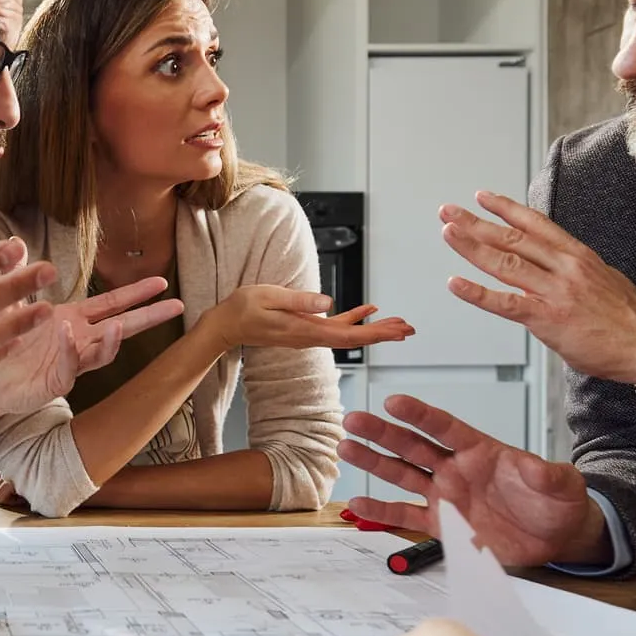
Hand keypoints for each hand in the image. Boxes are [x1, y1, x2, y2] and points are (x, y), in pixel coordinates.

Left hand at [0, 275, 183, 418]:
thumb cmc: (3, 343)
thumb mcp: (9, 303)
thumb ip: (17, 275)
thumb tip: (15, 243)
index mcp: (74, 320)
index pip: (112, 303)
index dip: (136, 293)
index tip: (161, 281)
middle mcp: (78, 341)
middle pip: (121, 327)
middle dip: (149, 316)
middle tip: (176, 305)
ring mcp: (70, 363)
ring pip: (101, 353)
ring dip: (112, 339)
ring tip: (121, 324)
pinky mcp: (54, 382)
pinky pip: (68, 367)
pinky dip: (70, 349)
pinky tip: (68, 332)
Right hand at [199, 285, 413, 352]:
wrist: (225, 325)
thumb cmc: (242, 309)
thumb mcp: (268, 297)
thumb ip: (298, 300)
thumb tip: (328, 302)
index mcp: (304, 330)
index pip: (348, 335)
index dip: (375, 334)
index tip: (397, 332)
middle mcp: (310, 336)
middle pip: (355, 338)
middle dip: (384, 334)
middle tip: (410, 329)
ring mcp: (308, 334)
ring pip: (349, 334)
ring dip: (374, 329)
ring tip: (398, 324)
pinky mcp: (304, 328)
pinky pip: (335, 326)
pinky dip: (354, 320)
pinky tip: (369, 313)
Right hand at [338, 394, 608, 565]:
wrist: (556, 537)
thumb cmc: (557, 503)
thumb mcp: (561, 484)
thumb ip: (546, 473)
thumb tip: (535, 466)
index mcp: (479, 451)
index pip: (443, 427)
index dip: (419, 415)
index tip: (394, 402)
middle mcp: (455, 469)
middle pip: (412, 446)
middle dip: (382, 433)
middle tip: (355, 419)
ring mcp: (446, 496)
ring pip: (401, 475)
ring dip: (374, 463)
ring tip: (347, 448)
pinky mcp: (443, 526)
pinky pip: (406, 516)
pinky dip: (382, 511)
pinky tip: (359, 503)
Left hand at [439, 191, 635, 388]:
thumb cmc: (630, 320)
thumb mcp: (603, 280)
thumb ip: (571, 273)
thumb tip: (551, 272)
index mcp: (578, 256)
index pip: (536, 224)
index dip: (506, 209)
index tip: (484, 197)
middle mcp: (565, 267)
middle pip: (513, 238)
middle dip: (477, 222)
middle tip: (450, 211)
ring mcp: (555, 292)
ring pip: (505, 263)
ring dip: (472, 246)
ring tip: (449, 233)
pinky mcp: (548, 318)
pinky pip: (505, 303)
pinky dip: (477, 293)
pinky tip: (456, 284)